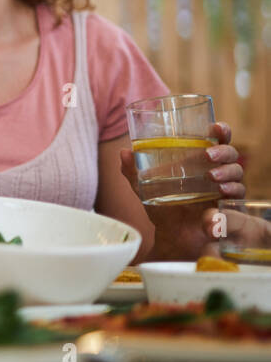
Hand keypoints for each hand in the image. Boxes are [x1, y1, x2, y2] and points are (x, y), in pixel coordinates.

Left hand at [120, 121, 245, 260]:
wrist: (171, 235)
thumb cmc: (162, 205)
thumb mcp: (144, 187)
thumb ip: (132, 171)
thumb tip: (123, 152)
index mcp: (198, 160)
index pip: (215, 139)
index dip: (220, 130)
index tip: (215, 127)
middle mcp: (215, 170)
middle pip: (230, 153)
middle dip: (223, 151)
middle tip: (208, 155)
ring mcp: (224, 187)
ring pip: (236, 171)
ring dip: (227, 171)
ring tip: (212, 177)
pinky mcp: (229, 204)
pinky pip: (238, 194)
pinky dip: (232, 191)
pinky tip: (222, 192)